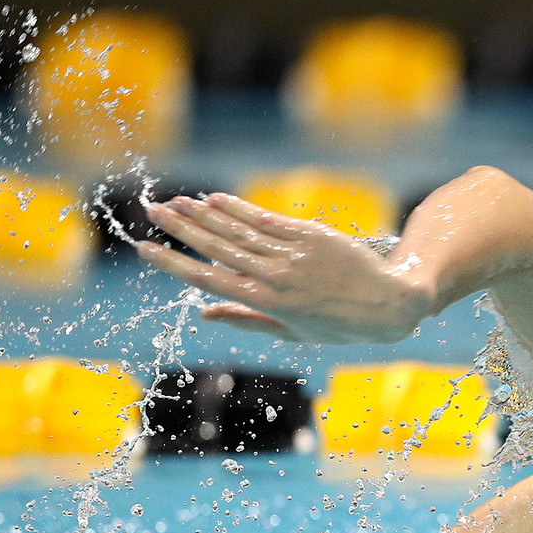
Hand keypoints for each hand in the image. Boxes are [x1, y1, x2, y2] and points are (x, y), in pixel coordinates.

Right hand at [138, 194, 429, 343]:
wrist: (387, 303)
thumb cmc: (338, 325)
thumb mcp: (291, 332)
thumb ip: (246, 320)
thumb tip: (204, 314)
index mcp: (267, 303)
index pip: (208, 279)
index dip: (173, 263)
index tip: (146, 249)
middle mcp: (275, 276)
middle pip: (216, 247)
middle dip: (180, 228)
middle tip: (150, 212)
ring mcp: (292, 253)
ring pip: (237, 230)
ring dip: (202, 214)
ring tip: (173, 201)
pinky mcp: (308, 235)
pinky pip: (265, 219)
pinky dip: (238, 208)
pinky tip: (214, 199)